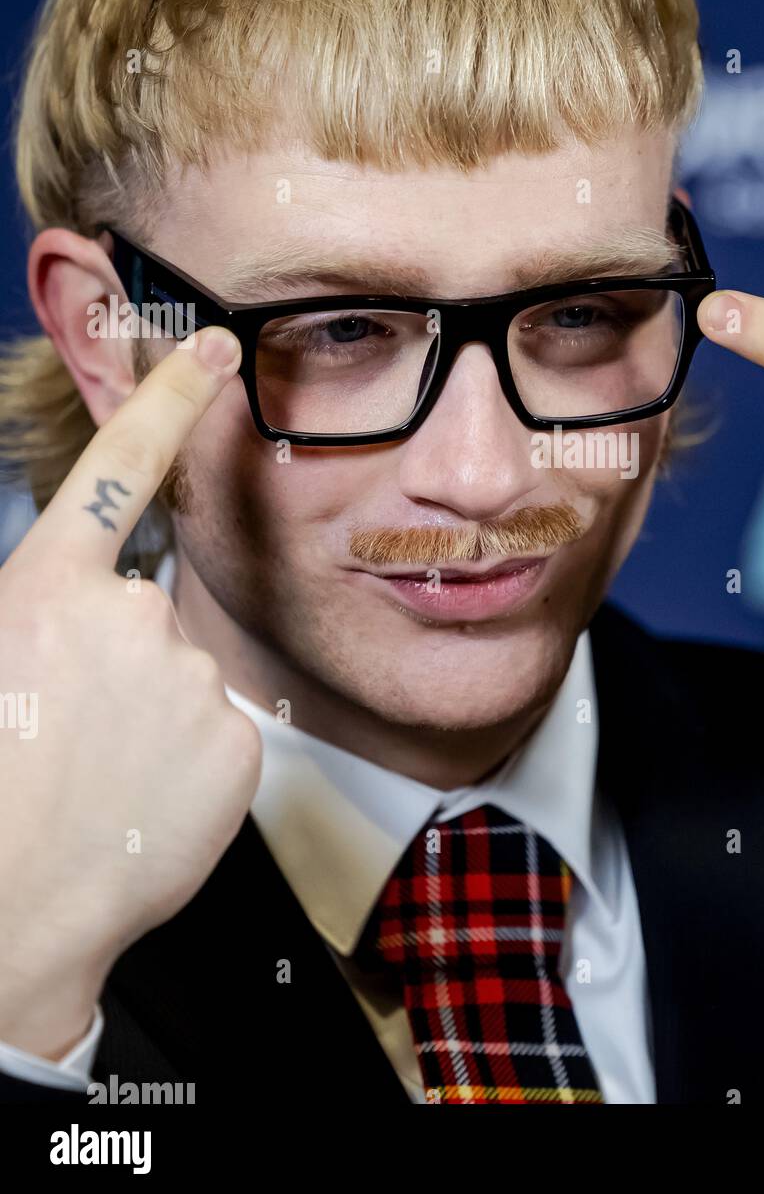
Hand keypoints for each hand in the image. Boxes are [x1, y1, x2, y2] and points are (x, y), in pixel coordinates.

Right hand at [0, 327, 261, 1059]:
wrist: (14, 916)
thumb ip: (41, 618)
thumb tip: (75, 605)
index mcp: (48, 594)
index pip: (115, 468)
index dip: (166, 400)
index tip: (213, 349)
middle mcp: (131, 617)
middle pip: (146, 612)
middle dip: (121, 658)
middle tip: (73, 727)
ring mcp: (192, 677)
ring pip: (183, 675)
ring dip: (154, 712)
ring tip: (102, 772)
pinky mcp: (240, 739)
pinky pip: (219, 729)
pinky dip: (191, 757)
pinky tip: (144, 795)